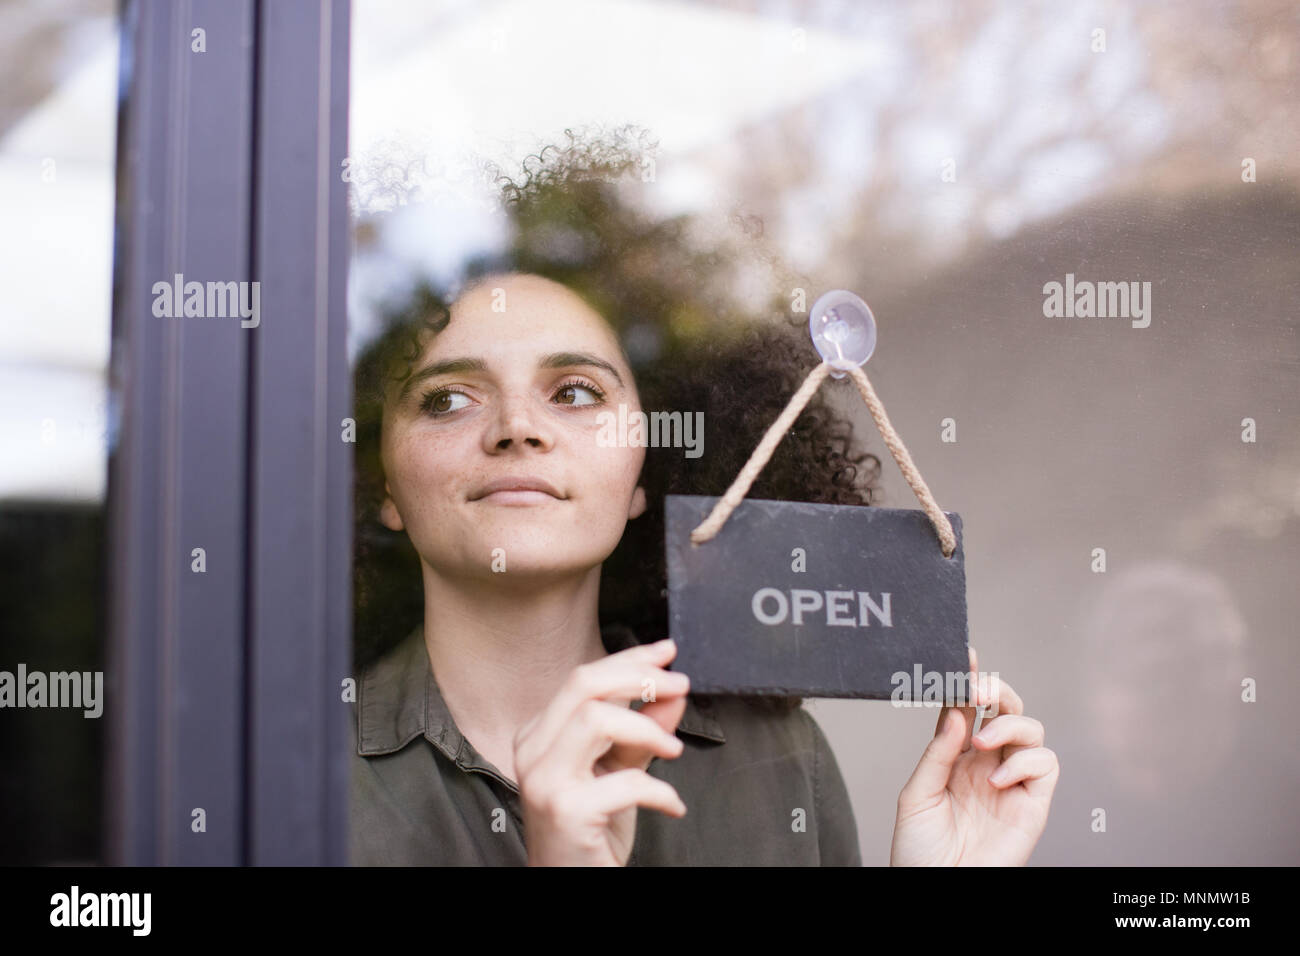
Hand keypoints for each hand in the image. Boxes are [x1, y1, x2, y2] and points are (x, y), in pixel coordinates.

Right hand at [516, 638, 690, 865]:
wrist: (571, 882)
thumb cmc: (592, 831)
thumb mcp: (621, 770)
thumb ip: (644, 730)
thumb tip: (673, 693)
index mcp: (539, 734)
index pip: (584, 679)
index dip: (630, 659)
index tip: (667, 653)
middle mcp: (532, 751)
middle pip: (584, 686)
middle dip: (639, 678)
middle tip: (680, 686)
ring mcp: (544, 780)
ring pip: (595, 719)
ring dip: (647, 728)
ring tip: (672, 750)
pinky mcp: (566, 811)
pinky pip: (625, 781)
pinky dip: (660, 791)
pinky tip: (671, 806)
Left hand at [890, 647, 1058, 865]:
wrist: (935, 887)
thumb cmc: (919, 850)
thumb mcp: (917, 794)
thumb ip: (937, 752)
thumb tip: (956, 712)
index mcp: (956, 756)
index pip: (967, 707)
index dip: (968, 679)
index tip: (963, 654)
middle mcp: (987, 763)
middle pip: (1006, 708)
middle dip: (996, 689)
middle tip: (977, 690)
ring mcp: (1012, 782)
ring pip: (1031, 729)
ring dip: (1009, 724)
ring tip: (981, 742)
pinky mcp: (1033, 804)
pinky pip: (1047, 765)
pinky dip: (1026, 763)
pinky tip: (998, 779)